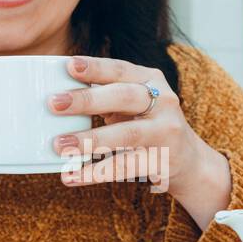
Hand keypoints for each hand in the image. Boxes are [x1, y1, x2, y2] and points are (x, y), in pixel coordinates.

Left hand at [48, 55, 231, 227]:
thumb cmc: (147, 124)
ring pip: (126, 134)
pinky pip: (125, 166)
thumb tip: (57, 98)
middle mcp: (162, 102)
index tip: (68, 66)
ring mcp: (164, 131)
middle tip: (54, 104)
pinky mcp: (162, 160)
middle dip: (87, 100)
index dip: (95, 67)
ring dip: (90, 140)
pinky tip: (72, 175)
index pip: (120, 69)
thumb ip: (105, 95)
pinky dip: (96, 172)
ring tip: (60, 146)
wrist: (188, 160)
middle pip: (123, 97)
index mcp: (150, 80)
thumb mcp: (133, 103)